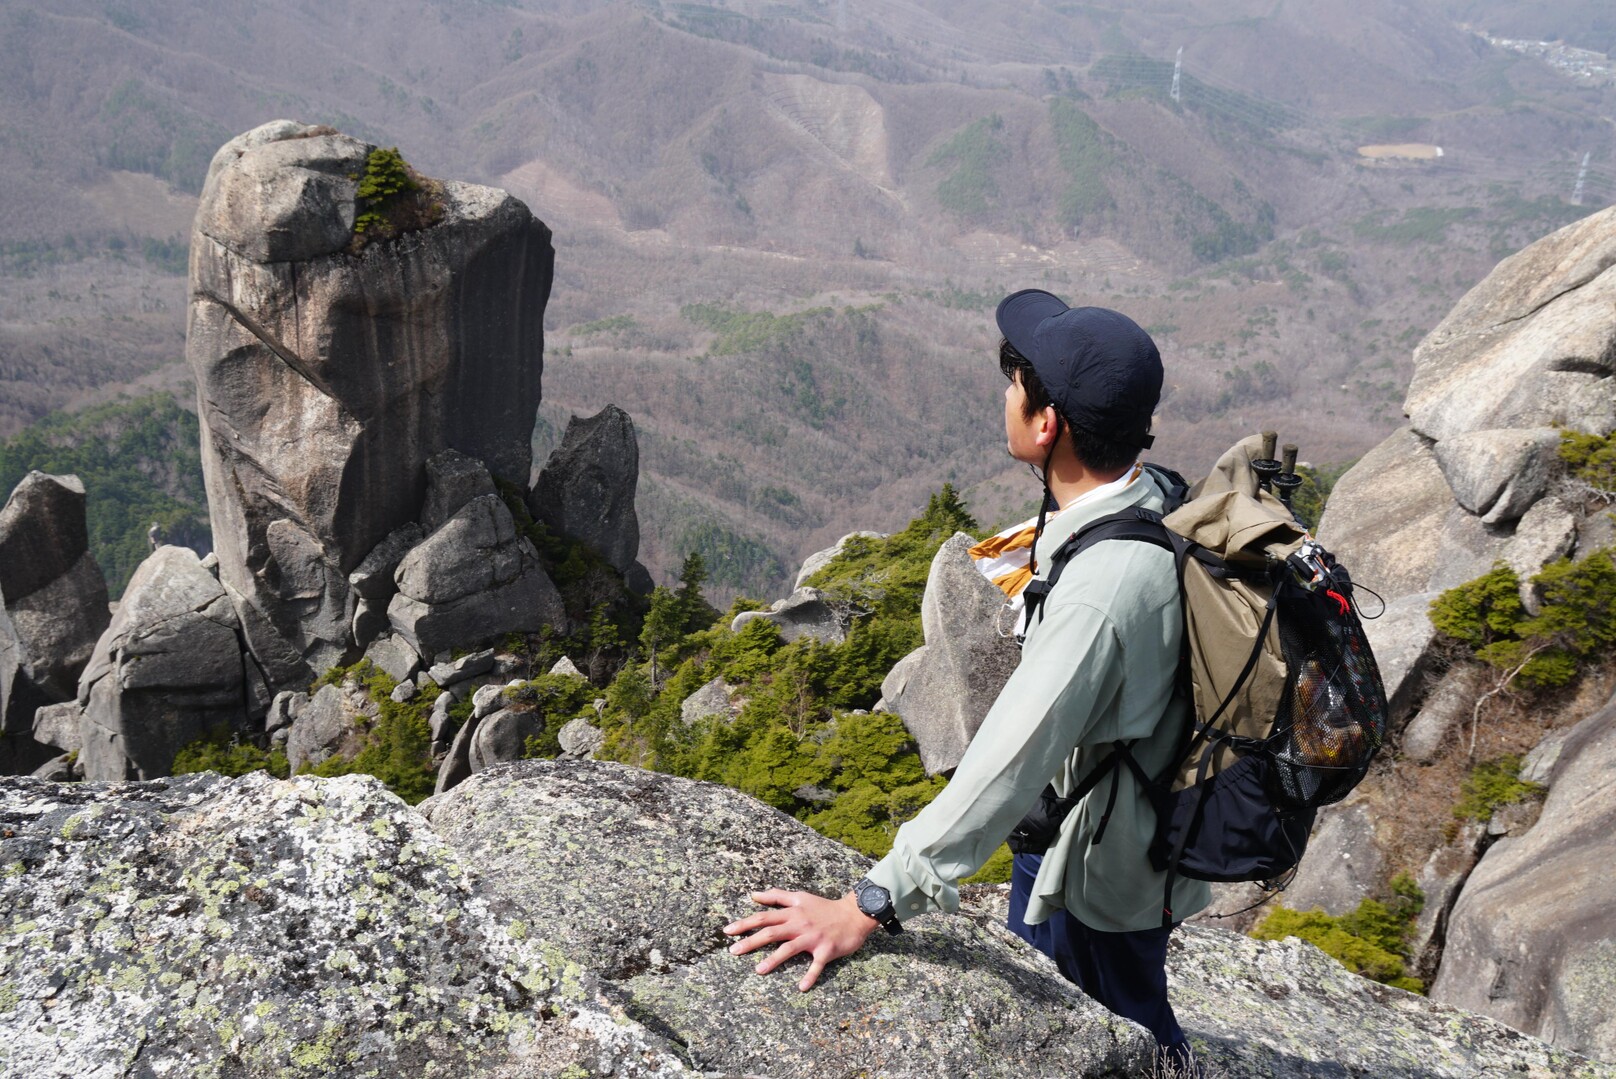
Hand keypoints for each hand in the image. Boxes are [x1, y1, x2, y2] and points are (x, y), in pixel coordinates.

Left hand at [722, 888, 879, 991]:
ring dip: (773, 960)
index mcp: (791, 913)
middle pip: (770, 932)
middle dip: (750, 942)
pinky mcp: (826, 950)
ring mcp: (812, 938)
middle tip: (733, 952)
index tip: (727, 931)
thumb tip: (753, 894)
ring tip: (758, 971)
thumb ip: (776, 896)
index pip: (763, 917)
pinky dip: (810, 976)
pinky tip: (801, 988)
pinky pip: (816, 965)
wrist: (853, 914)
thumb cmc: (824, 907)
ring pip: (789, 949)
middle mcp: (799, 924)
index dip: (744, 923)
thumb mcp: (800, 897)